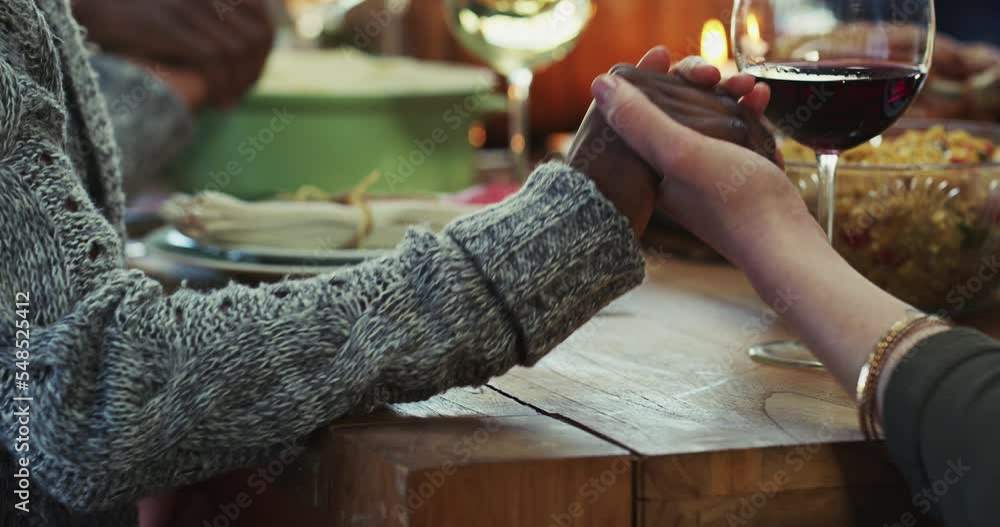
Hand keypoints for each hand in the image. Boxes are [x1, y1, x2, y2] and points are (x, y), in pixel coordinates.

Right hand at [75, 0, 274, 106]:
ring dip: (238, 83)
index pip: (261, 18)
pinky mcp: (168, 23)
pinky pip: (211, 57)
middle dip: (253, 72)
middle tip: (238, 94)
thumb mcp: (186, 13)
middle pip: (257, 36)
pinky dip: (220, 84)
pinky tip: (217, 101)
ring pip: (238, 50)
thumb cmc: (138, 19)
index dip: (261, 53)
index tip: (249, 78)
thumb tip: (253, 48)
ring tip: (226, 101)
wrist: (92, 8)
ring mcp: (187, 4)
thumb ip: (216, 24)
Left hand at [568, 47, 777, 237]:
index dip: (670, 79)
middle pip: (681, 111)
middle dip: (706, 86)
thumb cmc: (736, 202)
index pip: (646, 109)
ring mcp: (706, 176)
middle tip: (730, 80)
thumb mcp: (681, 153)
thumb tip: (598, 83)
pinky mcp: (736, 180)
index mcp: (651, 168)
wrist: (785, 246)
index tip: (699, 67)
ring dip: (731, 97)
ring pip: (712, 120)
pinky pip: (736, 135)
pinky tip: (764, 106)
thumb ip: (640, 119)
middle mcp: (673, 173)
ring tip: (754, 90)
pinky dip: (749, 116)